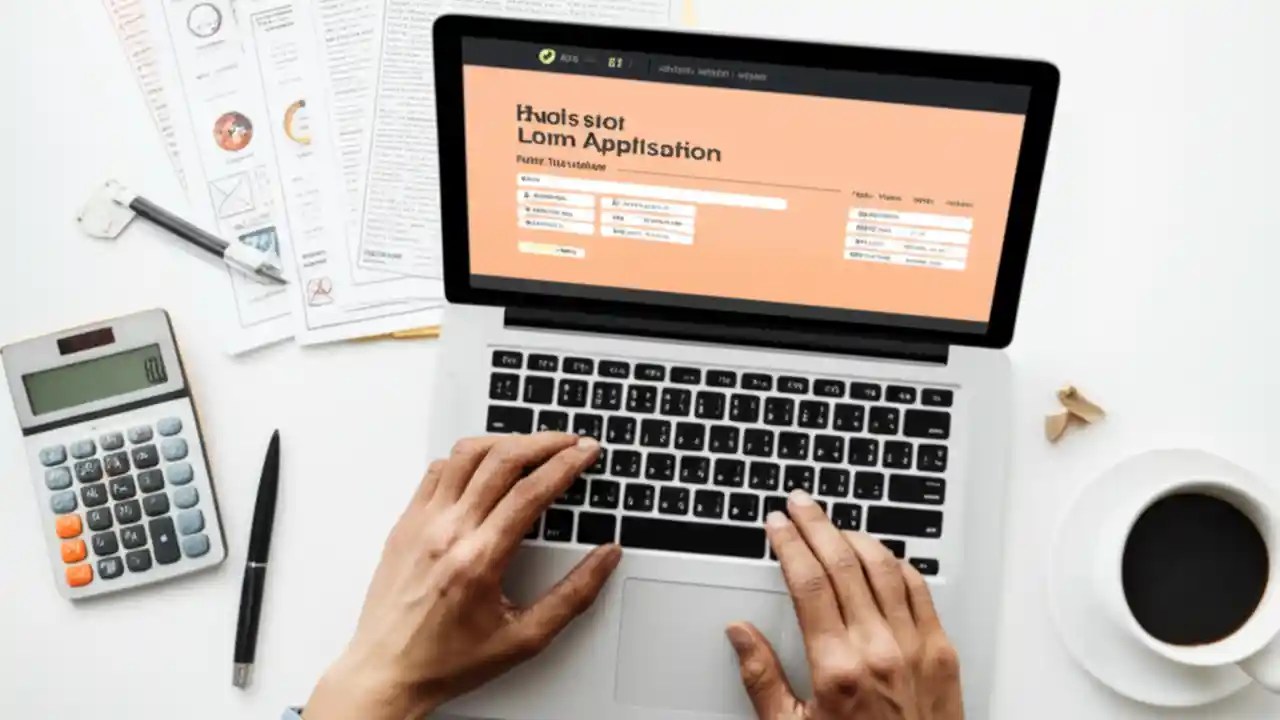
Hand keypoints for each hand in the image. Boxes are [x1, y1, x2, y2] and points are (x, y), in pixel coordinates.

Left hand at [304, 433, 619, 719]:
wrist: (387, 673)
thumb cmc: (448, 660)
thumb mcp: (525, 638)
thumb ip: (574, 595)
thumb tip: (605, 557)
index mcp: (479, 560)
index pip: (531, 491)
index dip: (567, 463)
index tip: (586, 452)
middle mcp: (447, 533)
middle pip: (502, 460)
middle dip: (545, 442)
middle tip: (570, 441)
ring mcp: (421, 523)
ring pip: (466, 454)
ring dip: (505, 441)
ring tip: (531, 446)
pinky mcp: (405, 522)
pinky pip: (437, 470)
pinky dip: (467, 458)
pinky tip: (485, 465)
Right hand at [727, 491, 962, 719]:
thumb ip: (762, 679)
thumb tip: (739, 634)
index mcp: (837, 669)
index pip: (808, 581)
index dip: (789, 544)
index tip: (776, 525)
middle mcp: (879, 650)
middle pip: (845, 562)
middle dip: (818, 524)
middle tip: (800, 504)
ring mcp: (916, 648)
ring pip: (885, 567)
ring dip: (856, 536)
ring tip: (835, 523)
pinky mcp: (943, 653)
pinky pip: (920, 589)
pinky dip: (897, 562)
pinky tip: (881, 555)